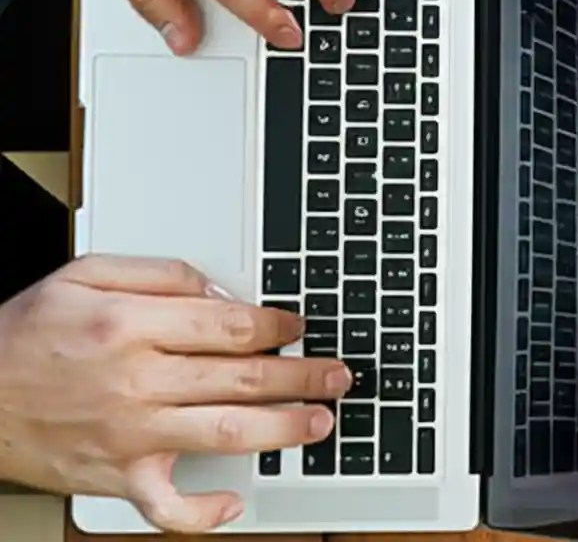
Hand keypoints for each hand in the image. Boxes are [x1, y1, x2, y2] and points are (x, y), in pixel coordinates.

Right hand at [0, 255, 350, 532]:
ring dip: (284, 428)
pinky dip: (204, 513)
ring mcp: (130, 435)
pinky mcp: (116, 476)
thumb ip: (161, 274)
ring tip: (320, 421)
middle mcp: (136, 381)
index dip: (279, 324)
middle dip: (303, 375)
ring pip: (227, 433)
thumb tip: (220, 293)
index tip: (301, 325)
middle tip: (338, 374)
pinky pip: (167, 507)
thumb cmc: (27, 335)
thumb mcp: (86, 274)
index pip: (232, 325)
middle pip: (244, 377)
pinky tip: (235, 503)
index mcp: (132, 326)